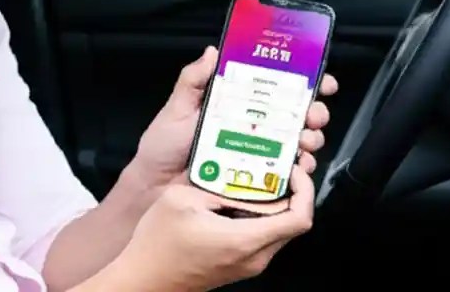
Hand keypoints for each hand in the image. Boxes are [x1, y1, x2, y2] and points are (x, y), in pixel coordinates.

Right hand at [102, 161, 315, 291]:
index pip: (300, 219)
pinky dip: (259, 218)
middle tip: (275, 170)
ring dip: (274, 206)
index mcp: (244, 240)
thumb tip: (236, 179)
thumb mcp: (183, 199)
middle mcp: (253, 258)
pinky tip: (237, 201)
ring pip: (278, 231)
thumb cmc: (157, 245)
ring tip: (254, 182)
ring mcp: (246, 265)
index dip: (305, 190)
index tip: (292, 171)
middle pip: (293, 224)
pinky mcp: (237, 266)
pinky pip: (261, 239)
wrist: (143, 278)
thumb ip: (216, 186)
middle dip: (290, 194)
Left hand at [131, 46, 337, 188]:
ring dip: (312, 138)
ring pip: (299, 143)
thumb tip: (213, 51)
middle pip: (296, 115)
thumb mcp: (177, 108)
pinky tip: (299, 164)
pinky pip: (287, 175)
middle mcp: (252, 128)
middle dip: (315, 112)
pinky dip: (301, 169)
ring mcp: (258, 154)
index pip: (276, 89)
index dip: (303, 83)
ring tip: (306, 139)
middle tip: (313, 114)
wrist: (153, 187)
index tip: (322, 80)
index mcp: (237, 105)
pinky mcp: (257, 181)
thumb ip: (193, 80)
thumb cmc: (163, 146)